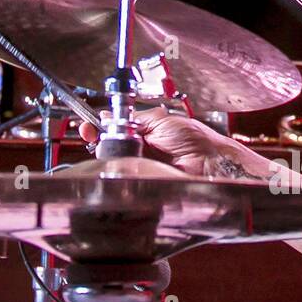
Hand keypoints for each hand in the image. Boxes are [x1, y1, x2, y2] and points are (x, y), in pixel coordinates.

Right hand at [79, 108, 264, 178]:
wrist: (212, 165)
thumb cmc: (197, 141)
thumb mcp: (162, 120)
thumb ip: (135, 118)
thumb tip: (110, 116)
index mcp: (147, 134)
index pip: (116, 130)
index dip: (100, 128)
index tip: (89, 126)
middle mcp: (143, 152)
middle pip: (110, 148)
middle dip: (99, 141)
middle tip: (91, 136)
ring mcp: (143, 170)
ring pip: (115, 164)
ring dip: (107, 156)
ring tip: (106, 149)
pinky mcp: (145, 185)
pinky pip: (124, 179)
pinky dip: (119, 172)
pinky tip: (117, 166)